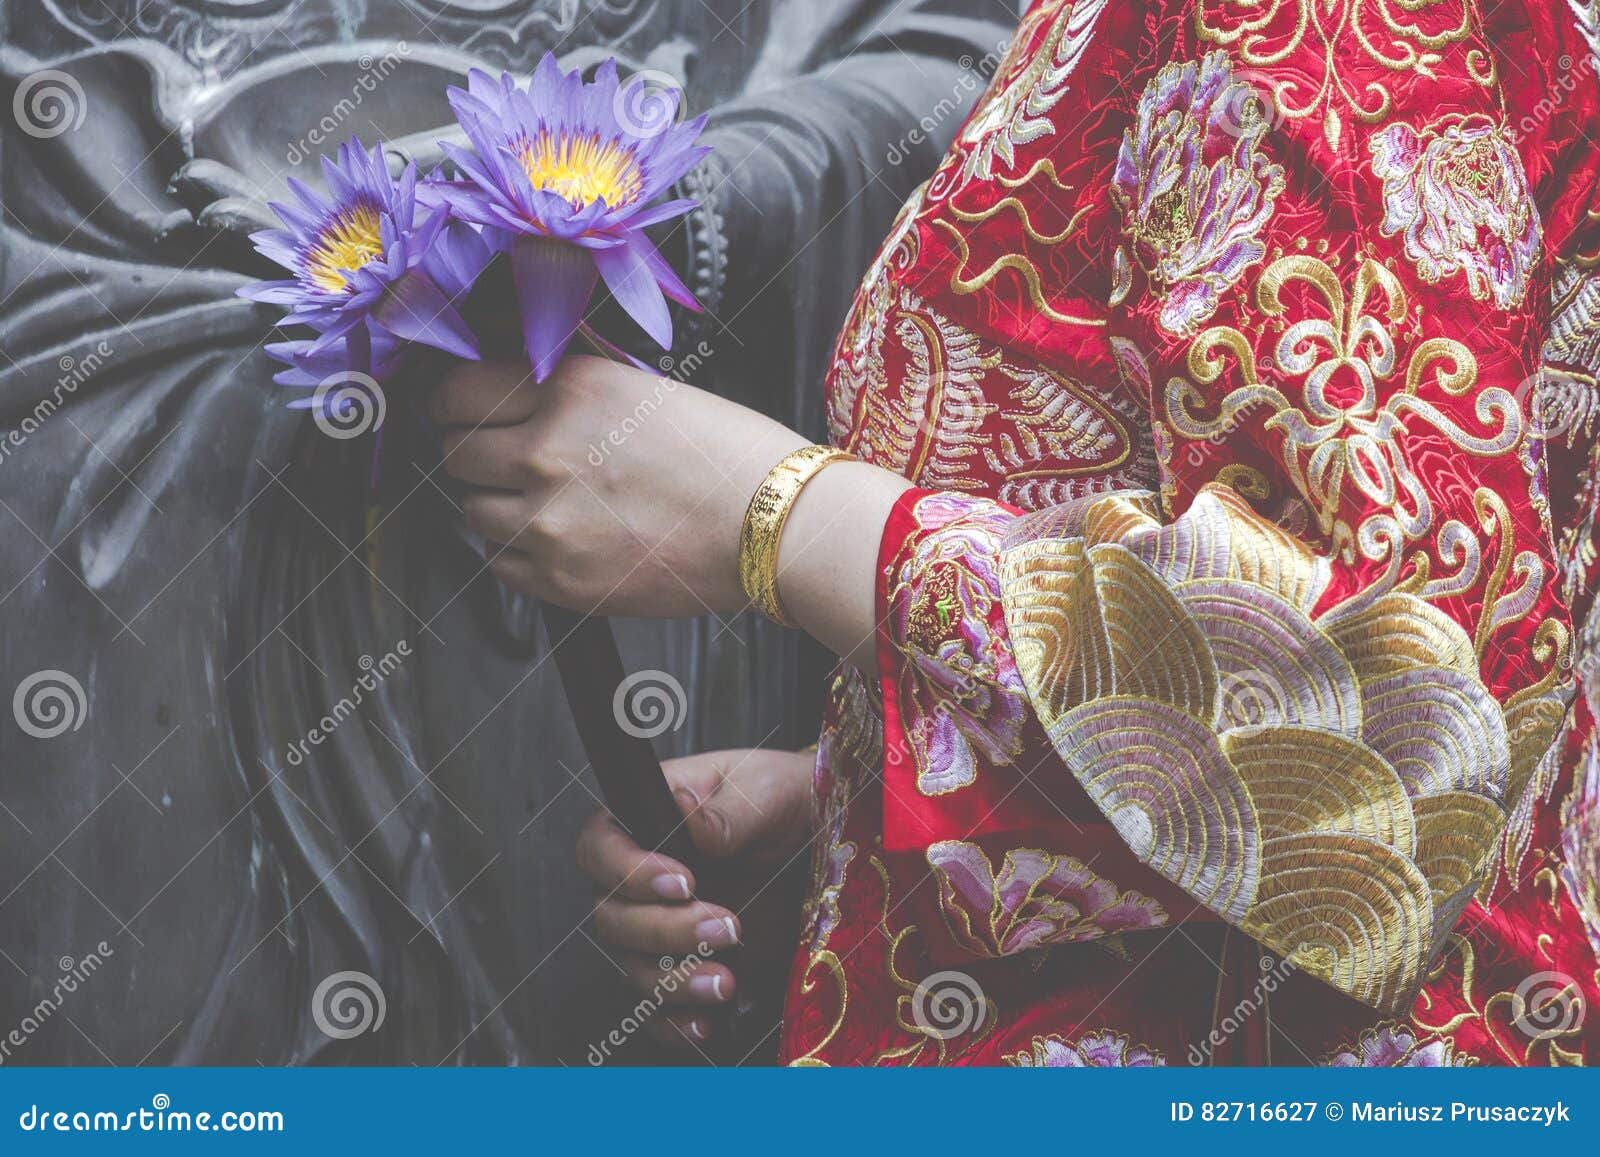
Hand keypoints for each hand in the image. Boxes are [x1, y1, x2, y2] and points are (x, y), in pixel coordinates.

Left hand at [430, 355, 806, 616]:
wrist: (774, 525)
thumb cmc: (727, 455)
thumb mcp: (640, 389)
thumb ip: (568, 390)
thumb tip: (513, 393)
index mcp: (567, 390)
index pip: (457, 391)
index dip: (453, 402)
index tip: (459, 410)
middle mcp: (545, 451)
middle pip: (453, 453)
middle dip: (471, 454)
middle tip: (500, 459)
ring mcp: (547, 521)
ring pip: (471, 511)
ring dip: (495, 505)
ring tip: (543, 502)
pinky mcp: (560, 580)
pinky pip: (499, 564)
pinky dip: (517, 553)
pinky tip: (559, 539)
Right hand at [575, 747, 812, 1048]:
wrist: (814, 835)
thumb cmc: (778, 799)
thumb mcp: (763, 793)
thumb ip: (724, 813)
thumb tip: (685, 816)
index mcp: (642, 821)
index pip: (599, 848)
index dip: (627, 871)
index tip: (683, 882)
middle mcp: (637, 880)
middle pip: (612, 917)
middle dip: (665, 931)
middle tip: (727, 927)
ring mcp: (656, 928)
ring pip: (631, 966)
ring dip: (674, 981)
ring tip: (726, 982)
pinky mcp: (682, 966)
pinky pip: (657, 1008)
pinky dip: (675, 1023)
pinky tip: (707, 1022)